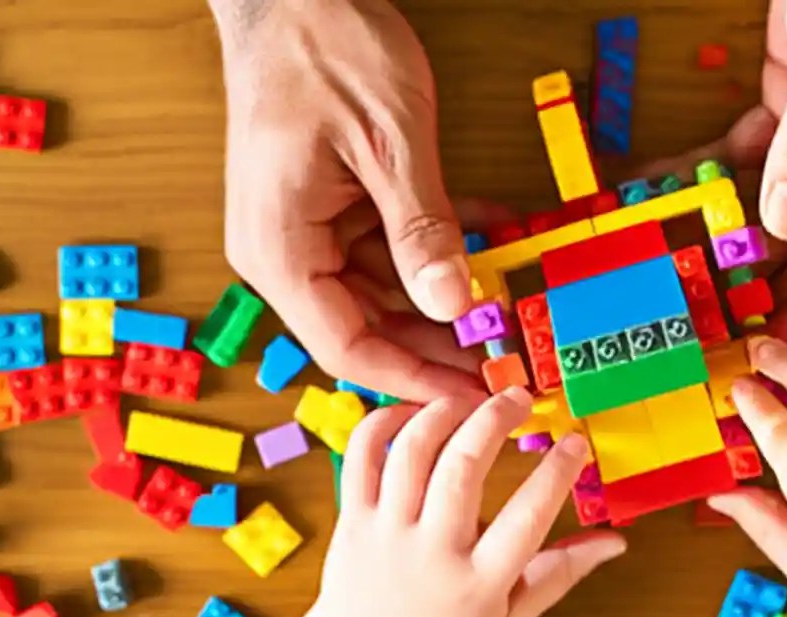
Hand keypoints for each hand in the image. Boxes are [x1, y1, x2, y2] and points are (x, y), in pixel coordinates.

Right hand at [209, 0, 489, 400]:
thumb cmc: (321, 49)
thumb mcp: (388, 142)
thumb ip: (422, 229)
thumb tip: (452, 305)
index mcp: (280, 250)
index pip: (347, 347)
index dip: (415, 380)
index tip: (473, 397)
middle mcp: (285, 252)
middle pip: (368, 328)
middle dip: (438, 346)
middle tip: (505, 360)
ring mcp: (307, 230)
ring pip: (384, 294)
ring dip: (444, 300)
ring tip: (506, 314)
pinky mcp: (331, 207)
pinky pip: (388, 249)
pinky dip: (435, 251)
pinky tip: (486, 250)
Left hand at [301, 389, 624, 616]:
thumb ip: (558, 574)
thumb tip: (615, 542)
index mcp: (477, 584)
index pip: (527, 517)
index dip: (557, 472)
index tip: (575, 441)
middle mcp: (431, 553)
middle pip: (462, 468)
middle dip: (496, 420)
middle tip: (519, 398)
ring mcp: (387, 533)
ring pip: (413, 452)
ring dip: (445, 412)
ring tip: (472, 400)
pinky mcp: (353, 519)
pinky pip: (363, 455)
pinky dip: (386, 421)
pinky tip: (415, 413)